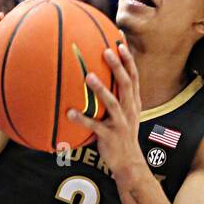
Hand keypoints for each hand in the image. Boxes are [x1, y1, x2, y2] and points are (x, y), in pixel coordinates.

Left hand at [75, 42, 145, 183]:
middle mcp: (130, 110)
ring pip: (113, 103)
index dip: (128, 58)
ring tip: (89, 76)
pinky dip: (82, 119)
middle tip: (107, 50)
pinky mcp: (109, 136)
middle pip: (126, 83)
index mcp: (133, 102)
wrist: (129, 162)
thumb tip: (98, 78)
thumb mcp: (125, 114)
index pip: (134, 76)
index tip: (120, 40)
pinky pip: (94, 127)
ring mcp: (121, 123)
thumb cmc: (122, 135)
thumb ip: (116, 97)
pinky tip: (69, 113)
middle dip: (118, 66)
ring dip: (101, 89)